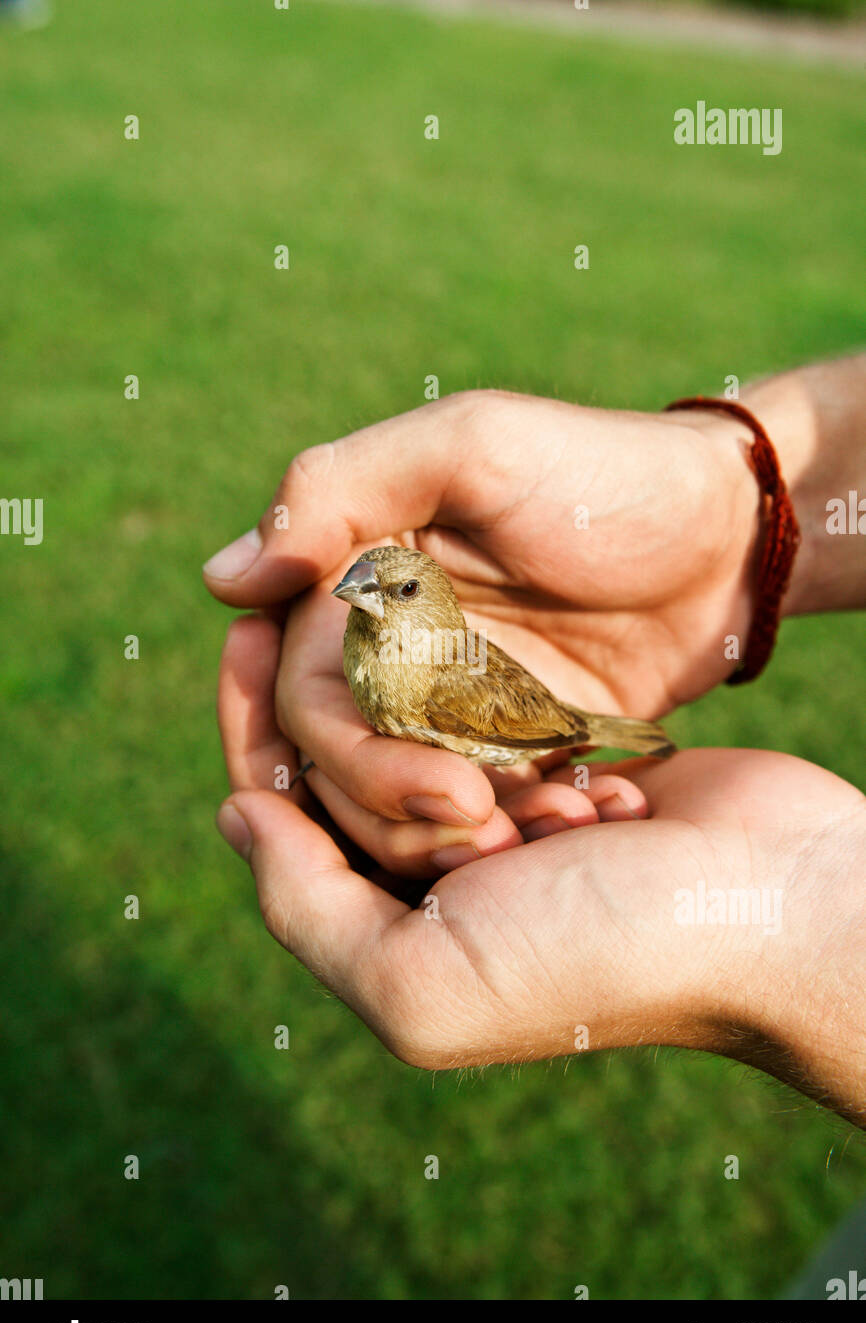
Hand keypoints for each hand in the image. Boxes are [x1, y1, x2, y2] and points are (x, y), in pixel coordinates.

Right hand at [204, 389, 760, 864]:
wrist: (728, 539)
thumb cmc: (600, 473)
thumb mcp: (472, 446)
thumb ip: (344, 488)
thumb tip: (222, 578)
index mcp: (355, 581)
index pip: (292, 685)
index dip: (301, 737)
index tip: (347, 762)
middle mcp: (387, 652)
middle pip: (334, 761)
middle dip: (382, 798)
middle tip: (468, 811)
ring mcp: (448, 711)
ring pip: (395, 806)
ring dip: (437, 833)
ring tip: (517, 832)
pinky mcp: (509, 754)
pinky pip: (477, 817)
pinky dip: (504, 832)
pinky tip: (563, 821)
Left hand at [216, 615, 865, 1126]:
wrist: (774, 902)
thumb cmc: (602, 950)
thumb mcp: (419, 979)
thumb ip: (306, 907)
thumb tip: (234, 814)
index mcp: (389, 932)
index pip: (282, 815)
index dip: (251, 724)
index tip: (247, 627)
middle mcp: (439, 882)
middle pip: (354, 771)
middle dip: (387, 748)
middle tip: (451, 750)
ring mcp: (509, 827)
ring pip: (430, 735)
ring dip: (468, 736)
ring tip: (545, 790)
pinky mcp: (571, 774)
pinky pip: (508, 718)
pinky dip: (531, 729)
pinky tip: (593, 777)